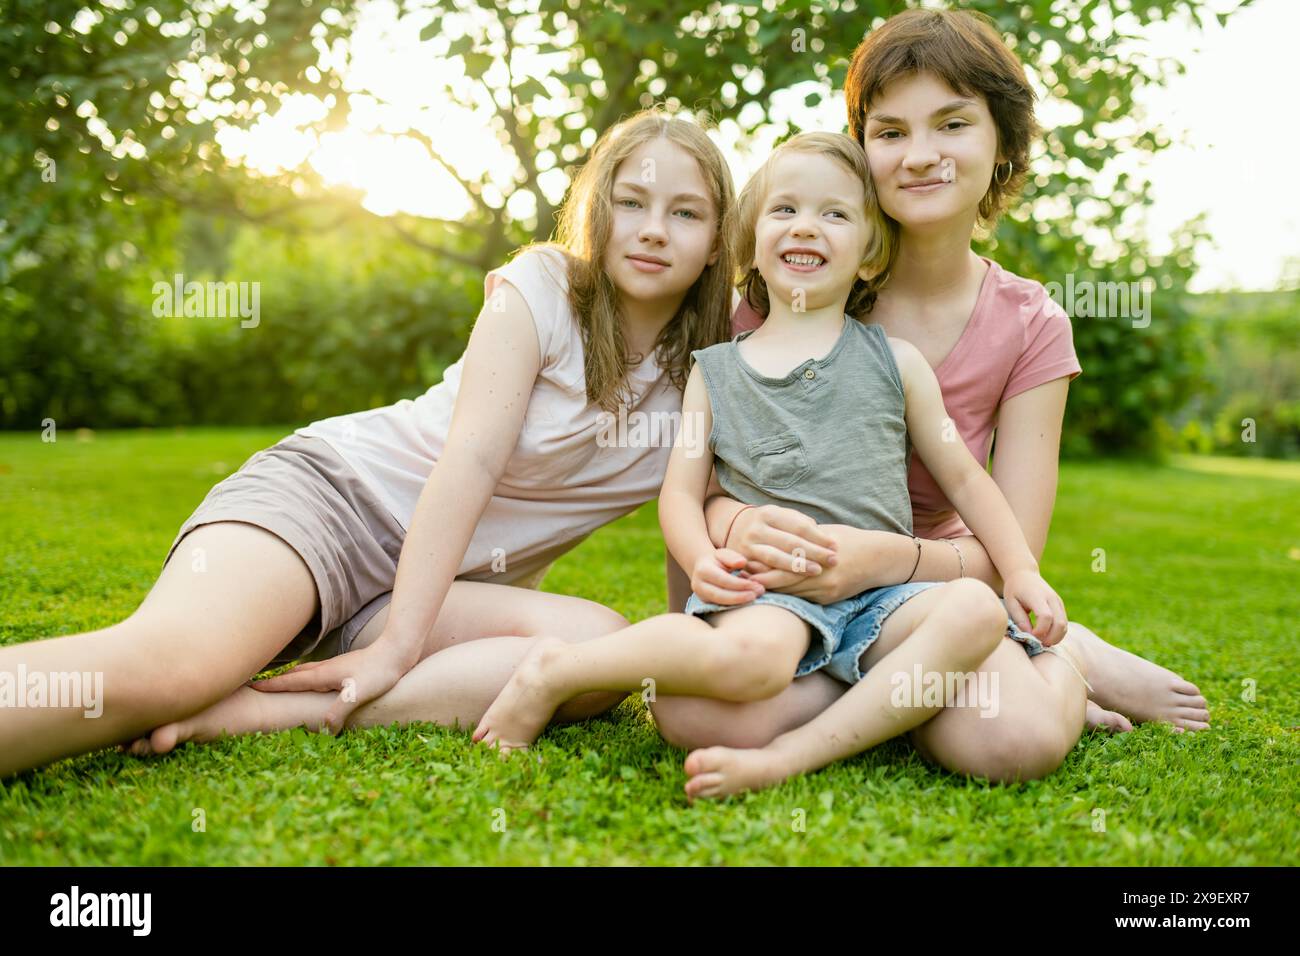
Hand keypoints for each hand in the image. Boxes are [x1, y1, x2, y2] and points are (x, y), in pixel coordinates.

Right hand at [250, 638, 419, 733]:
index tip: (250, 686)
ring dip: (292, 677)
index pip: (290, 680)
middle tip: (258, 686)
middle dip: (276, 681)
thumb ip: (339, 711)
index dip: (271, 685)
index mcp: (324, 675)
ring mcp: (337, 667)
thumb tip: (323, 730)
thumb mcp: (358, 694)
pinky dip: (309, 677)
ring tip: (282, 683)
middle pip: (295, 674)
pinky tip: (317, 682)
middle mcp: (326, 669)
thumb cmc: (379, 671)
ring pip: (307, 672)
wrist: (398, 650)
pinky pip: (320, 673)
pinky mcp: (348, 668)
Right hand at [690, 548, 765, 605]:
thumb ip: (732, 557)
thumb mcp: (725, 554)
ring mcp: (701, 596)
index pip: (723, 580)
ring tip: (755, 597)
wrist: (704, 568)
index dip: (740, 584)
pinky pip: (721, 607)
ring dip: (739, 602)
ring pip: (721, 604)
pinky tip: (748, 601)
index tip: (756, 585)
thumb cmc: (719, 560)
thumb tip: (742, 563)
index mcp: (703, 570)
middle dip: (740, 597)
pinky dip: (736, 605)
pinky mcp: (706, 603)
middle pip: (720, 595)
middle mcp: (698, 585)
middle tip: (758, 593)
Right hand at [726, 504, 837, 573]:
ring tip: (818, 570)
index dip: (819, 537)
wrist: (732, 529)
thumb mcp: (781, 515)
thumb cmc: (768, 524)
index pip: (799, 527)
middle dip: (814, 552)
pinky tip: (795, 582)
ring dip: (799, 566)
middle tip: (833, 560)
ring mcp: (748, 546)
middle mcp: (757, 529)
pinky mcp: (743, 561)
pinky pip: (764, 571)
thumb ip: (800, 522)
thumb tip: (823, 536)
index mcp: (769, 513)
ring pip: (777, 558)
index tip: (835, 546)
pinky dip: (780, 577)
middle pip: (790, 542)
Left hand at [1002, 569, 1067, 645]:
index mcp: (1037, 596)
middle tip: (1038, 644)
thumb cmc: (1014, 590)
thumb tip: (1029, 635)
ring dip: (1055, 638)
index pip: (1046, 617)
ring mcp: (1058, 602)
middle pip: (1060, 623)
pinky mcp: (1060, 607)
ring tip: (1041, 642)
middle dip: (1050, 638)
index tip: (1030, 636)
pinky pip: (1064, 624)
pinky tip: (1046, 636)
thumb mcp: (1011, 603)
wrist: (1025, 574)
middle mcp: (1052, 599)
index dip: (1040, 631)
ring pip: (1064, 625)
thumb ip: (1020, 619)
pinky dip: (1057, 634)